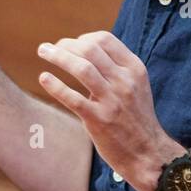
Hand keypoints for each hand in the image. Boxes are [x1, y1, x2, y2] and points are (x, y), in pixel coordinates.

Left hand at [36, 31, 179, 190]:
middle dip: (65, 44)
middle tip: (48, 48)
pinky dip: (55, 85)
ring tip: (42, 51)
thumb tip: (86, 48)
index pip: (104, 39)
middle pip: (90, 49)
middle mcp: (124, 81)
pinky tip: (44, 78)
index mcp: (134, 69)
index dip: (82, 38)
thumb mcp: (135, 85)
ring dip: (57, 56)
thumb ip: (116, 67)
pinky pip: (73, 98)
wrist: (148, 153)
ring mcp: (112, 101)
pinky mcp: (99, 120)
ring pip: (81, 68)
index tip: (70, 44)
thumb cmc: (135, 117)